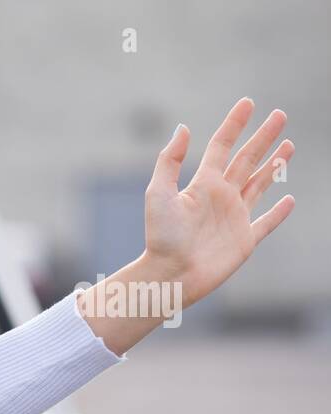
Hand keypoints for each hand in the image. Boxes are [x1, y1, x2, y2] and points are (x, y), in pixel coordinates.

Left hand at [145, 97, 294, 308]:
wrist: (170, 275)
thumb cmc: (161, 236)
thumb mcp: (159, 193)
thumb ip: (170, 161)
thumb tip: (183, 127)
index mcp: (202, 184)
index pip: (222, 146)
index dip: (235, 124)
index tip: (248, 103)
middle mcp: (221, 197)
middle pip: (247, 159)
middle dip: (264, 137)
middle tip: (280, 115)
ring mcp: (234, 218)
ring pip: (260, 184)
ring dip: (275, 165)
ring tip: (289, 146)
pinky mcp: (244, 240)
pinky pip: (266, 223)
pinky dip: (279, 213)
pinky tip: (289, 200)